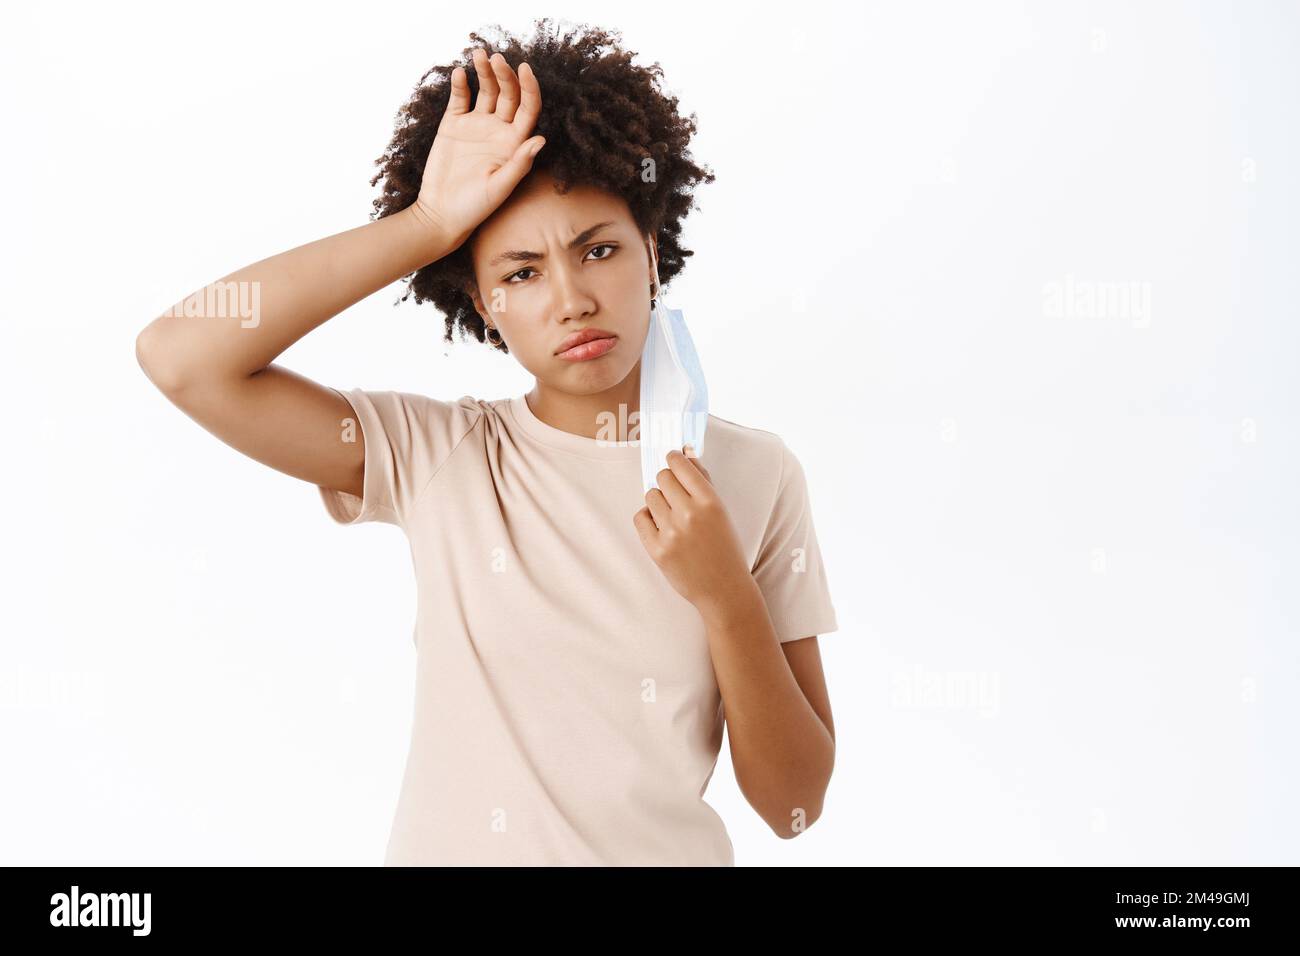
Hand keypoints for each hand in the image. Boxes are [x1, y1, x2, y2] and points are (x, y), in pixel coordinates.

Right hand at [411, 48, 545, 246]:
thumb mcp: (499, 188)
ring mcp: (476, 125)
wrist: (441, 213)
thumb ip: (519, 163)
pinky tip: (459, 74)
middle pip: (507, 94)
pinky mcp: (453, 125)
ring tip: (479, 54)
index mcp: (514, 143)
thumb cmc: (475, 207)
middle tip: (497, 58)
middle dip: (504, 74)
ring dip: (484, 71)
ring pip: (485, 90)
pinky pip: (460, 98)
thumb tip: (541, 139)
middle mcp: (498, 130)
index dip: (529, 87)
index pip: (528, 108)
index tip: (524, 68)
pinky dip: (459, 84)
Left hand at [633, 446, 753, 615]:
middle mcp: (689, 514)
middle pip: (662, 477)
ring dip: (658, 501)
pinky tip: (661, 526)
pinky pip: (640, 517)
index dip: (674, 459)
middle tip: (675, 494)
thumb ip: (702, 480)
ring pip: (650, 496)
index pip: (680, 465)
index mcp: (710, 501)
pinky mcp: (657, 549)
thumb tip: (684, 451)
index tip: (672, 460)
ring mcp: (671, 533)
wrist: (724, 588)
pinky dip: (648, 519)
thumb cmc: (725, 547)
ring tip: (671, 515)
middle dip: (667, 481)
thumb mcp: (721, 510)